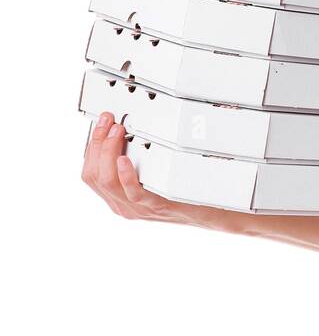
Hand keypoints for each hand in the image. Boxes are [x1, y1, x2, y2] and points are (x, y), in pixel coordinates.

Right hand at [80, 111, 240, 231]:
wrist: (209, 214)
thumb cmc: (184, 193)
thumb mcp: (154, 179)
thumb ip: (138, 163)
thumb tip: (128, 133)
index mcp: (118, 199)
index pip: (90, 174)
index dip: (91, 147)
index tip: (99, 125)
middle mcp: (124, 205)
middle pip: (94, 176)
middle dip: (97, 144)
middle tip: (106, 121)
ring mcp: (138, 208)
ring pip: (107, 182)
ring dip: (108, 152)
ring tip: (116, 132)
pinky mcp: (156, 207)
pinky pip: (133, 192)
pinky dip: (125, 175)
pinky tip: (125, 159)